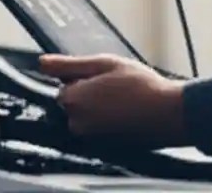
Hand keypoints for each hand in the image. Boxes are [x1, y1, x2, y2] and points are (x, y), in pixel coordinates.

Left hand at [39, 54, 188, 148]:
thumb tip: (42, 63)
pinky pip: (99, 130)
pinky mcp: (104, 147)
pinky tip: (126, 114)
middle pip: (73, 104)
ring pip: (86, 117)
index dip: (84, 79)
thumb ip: (69, 64)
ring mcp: (90, 138)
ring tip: (124, 100)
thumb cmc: (142, 86)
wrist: (169, 114)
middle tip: (116, 87)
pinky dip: (108, 122)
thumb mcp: (105, 64)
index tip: (105, 77)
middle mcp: (77, 123)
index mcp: (74, 100)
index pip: (64, 87)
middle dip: (89, 95)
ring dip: (99, 108)